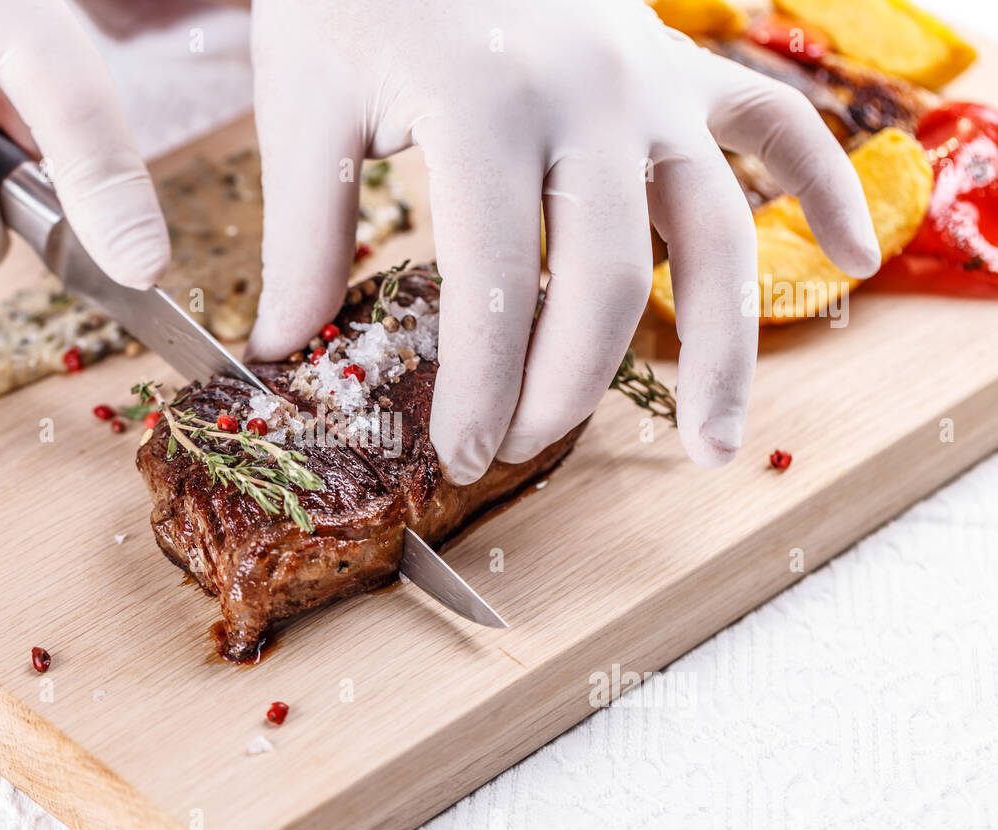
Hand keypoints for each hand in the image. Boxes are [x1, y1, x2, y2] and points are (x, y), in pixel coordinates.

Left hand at [244, 0, 880, 479]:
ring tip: (714, 446)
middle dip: (564, 389)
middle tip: (519, 450)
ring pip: (716, 232)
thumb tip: (284, 349)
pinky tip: (854, 260)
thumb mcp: (305, 107)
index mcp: (484, 111)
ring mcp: (648, 81)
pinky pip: (778, 123)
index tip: (459, 456)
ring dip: (723, 348)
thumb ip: (302, 237)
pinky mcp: (679, 65)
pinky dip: (823, 187)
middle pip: (608, 282)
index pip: (493, 289)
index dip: (479, 389)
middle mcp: (588, 99)